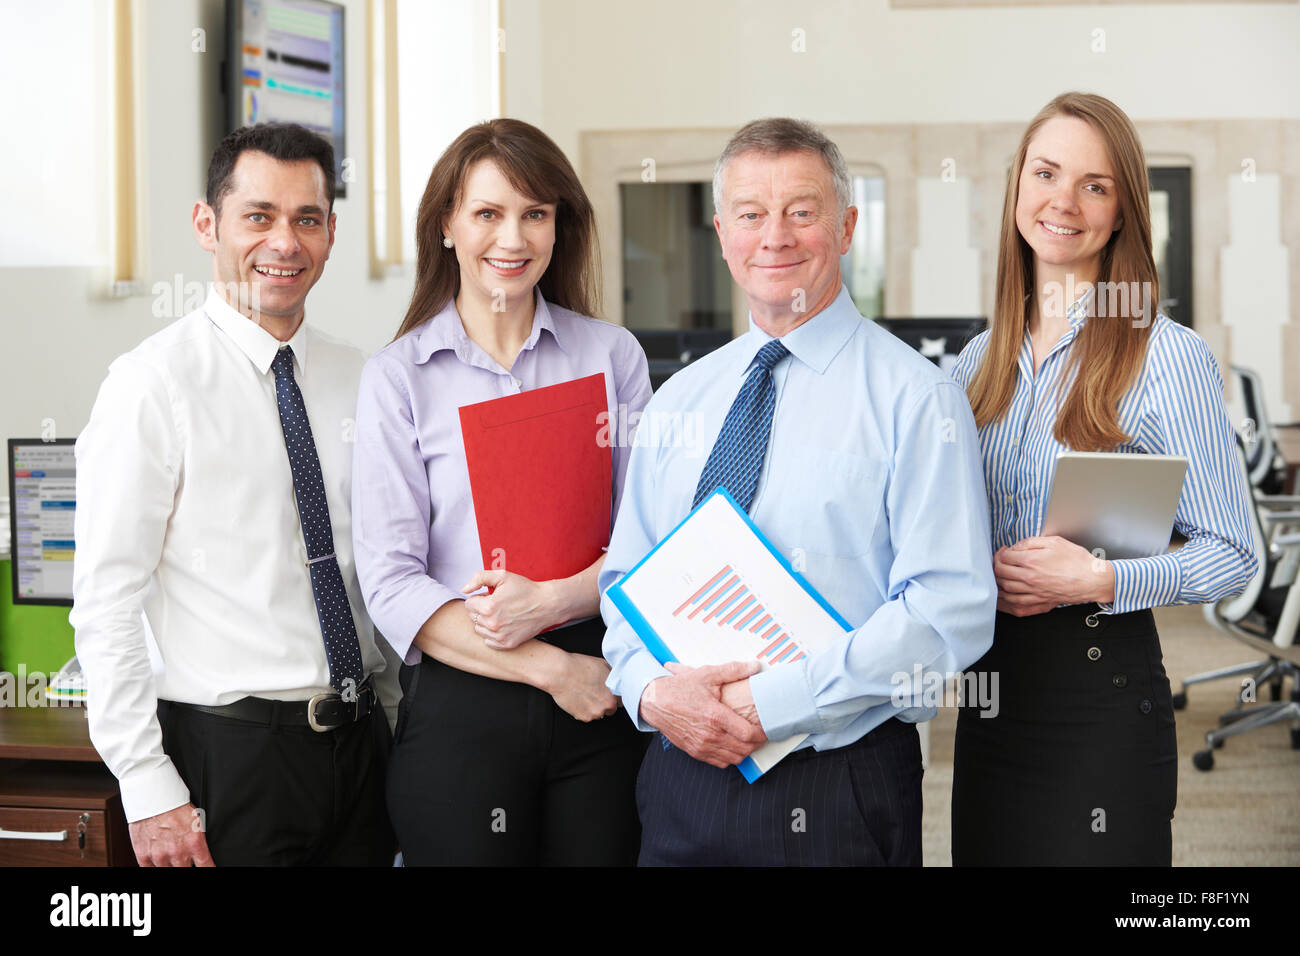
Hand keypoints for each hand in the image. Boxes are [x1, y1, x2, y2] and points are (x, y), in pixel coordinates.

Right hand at [128, 802, 213, 866]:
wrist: (152, 798)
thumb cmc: (175, 805)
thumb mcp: (196, 820)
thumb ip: (198, 839)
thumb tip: (201, 851)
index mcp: (194, 843)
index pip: (206, 866)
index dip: (208, 868)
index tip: (207, 868)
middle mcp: (178, 852)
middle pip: (185, 870)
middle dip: (186, 865)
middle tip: (184, 858)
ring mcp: (160, 856)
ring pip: (167, 871)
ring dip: (169, 864)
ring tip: (169, 853)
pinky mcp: (144, 855)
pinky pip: (149, 869)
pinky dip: (154, 865)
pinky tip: (157, 857)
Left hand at [462, 569, 555, 649]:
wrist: (547, 605)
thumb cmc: (525, 589)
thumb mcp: (503, 576)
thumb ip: (479, 578)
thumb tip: (464, 590)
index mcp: (489, 607)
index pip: (468, 604)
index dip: (479, 598)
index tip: (490, 596)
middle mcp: (492, 624)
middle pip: (473, 617)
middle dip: (481, 610)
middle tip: (497, 604)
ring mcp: (500, 636)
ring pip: (479, 630)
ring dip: (486, 622)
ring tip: (500, 614)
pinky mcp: (507, 644)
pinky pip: (488, 641)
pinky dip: (493, 634)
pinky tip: (503, 625)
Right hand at [548, 652, 618, 721]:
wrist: (561, 672)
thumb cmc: (580, 666)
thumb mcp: (603, 664)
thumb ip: (613, 676)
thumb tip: (616, 679)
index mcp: (614, 692)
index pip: (621, 701)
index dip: (614, 697)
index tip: (609, 694)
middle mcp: (607, 705)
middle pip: (611, 709)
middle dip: (605, 703)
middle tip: (595, 694)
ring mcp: (595, 712)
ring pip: (599, 713)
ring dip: (594, 707)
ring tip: (585, 695)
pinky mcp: (584, 717)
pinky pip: (587, 716)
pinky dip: (583, 710)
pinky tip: (578, 699)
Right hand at [640, 660, 765, 767]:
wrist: (655, 702)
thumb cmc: (680, 688)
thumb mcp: (707, 674)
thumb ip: (733, 670)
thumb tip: (755, 665)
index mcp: (715, 716)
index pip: (748, 734)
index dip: (762, 734)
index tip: (766, 729)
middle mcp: (709, 735)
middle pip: (744, 749)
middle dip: (756, 744)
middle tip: (760, 734)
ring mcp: (701, 746)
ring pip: (733, 758)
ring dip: (744, 751)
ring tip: (748, 740)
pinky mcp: (695, 752)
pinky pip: (720, 762)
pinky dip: (730, 757)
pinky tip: (732, 745)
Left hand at [994, 535, 1114, 616]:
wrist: (1093, 580)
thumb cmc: (1077, 561)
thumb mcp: (1055, 542)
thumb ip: (1031, 542)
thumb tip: (1017, 546)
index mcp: (1031, 561)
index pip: (1004, 557)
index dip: (1001, 553)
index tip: (1004, 551)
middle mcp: (1029, 578)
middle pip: (1001, 573)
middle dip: (996, 566)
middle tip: (999, 561)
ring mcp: (1034, 592)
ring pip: (1005, 590)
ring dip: (998, 582)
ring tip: (999, 576)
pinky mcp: (1040, 602)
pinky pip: (1017, 604)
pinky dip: (1006, 601)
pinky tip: (1004, 596)